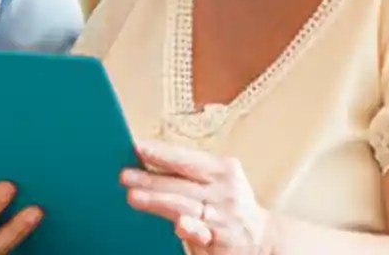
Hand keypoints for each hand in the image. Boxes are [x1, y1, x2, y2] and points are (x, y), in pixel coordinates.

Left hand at [122, 139, 273, 253]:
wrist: (264, 239)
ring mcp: (222, 218)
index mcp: (222, 170)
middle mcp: (223, 192)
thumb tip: (146, 160)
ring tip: (134, 197)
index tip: (137, 146)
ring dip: (158, 202)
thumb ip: (188, 173)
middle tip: (124, 175)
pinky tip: (180, 226)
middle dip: (150, 179)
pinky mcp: (220, 242)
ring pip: (184, 207)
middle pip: (180, 183)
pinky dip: (191, 230)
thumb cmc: (230, 204)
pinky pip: (202, 235)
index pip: (187, 159)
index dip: (162, 153)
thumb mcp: (219, 180)